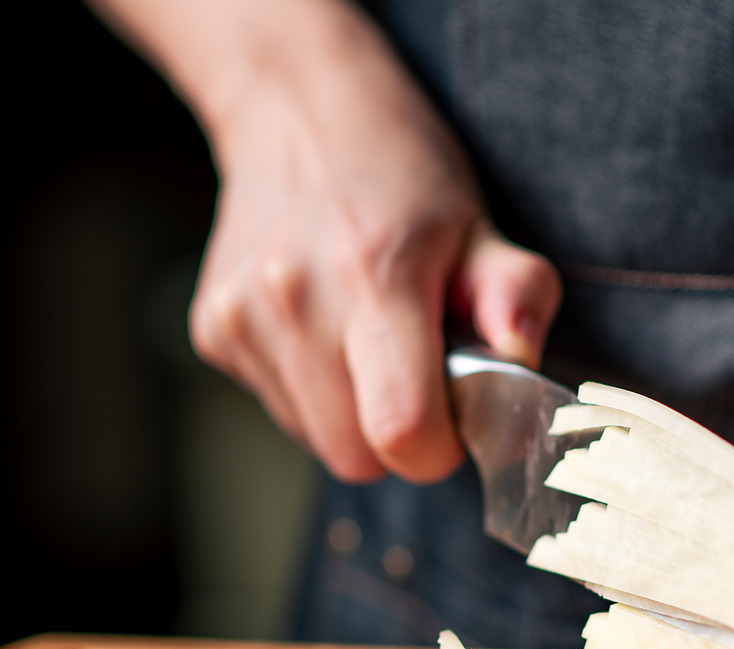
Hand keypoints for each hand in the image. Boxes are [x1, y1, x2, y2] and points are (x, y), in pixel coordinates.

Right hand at [187, 21, 558, 483]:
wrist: (294, 109)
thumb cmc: (399, 171)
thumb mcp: (478, 222)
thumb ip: (516, 293)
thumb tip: (521, 354)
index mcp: (374, 275)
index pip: (399, 431)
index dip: (439, 447)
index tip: (455, 415)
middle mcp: (294, 300)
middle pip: (354, 455)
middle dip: (397, 434)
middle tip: (416, 367)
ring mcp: (243, 318)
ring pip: (315, 439)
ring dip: (351, 413)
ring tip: (366, 335)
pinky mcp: (212, 331)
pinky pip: (280, 408)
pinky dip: (311, 389)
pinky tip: (323, 326)